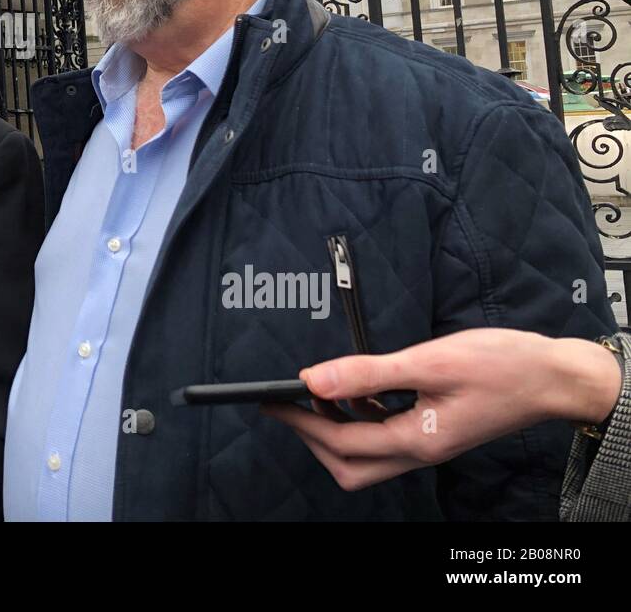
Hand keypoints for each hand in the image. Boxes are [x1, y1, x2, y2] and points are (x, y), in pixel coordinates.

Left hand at [262, 328, 622, 490]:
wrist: (554, 376)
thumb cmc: (502, 365)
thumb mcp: (430, 361)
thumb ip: (369, 372)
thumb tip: (315, 379)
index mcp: (417, 440)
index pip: (341, 443)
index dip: (300, 422)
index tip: (271, 400)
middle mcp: (420, 450)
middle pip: (349, 464)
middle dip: (312, 436)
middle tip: (287, 402)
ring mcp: (428, 443)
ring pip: (367, 455)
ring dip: (335, 429)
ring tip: (316, 393)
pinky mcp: (435, 431)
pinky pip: (386, 437)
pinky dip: (361, 418)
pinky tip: (356, 390)